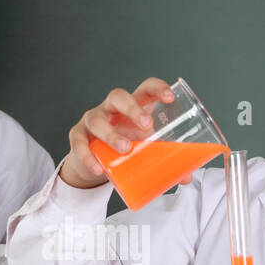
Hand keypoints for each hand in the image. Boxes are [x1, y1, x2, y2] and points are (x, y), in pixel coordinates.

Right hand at [58, 78, 193, 189]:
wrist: (95, 163)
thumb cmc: (125, 148)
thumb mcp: (144, 150)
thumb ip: (165, 160)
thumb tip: (186, 177)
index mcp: (133, 107)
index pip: (145, 88)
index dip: (157, 88)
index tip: (170, 97)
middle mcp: (111, 109)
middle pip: (118, 96)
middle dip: (132, 108)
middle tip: (147, 126)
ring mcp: (92, 120)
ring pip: (97, 119)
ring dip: (111, 134)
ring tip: (125, 149)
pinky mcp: (77, 136)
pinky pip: (79, 143)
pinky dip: (88, 156)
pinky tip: (99, 168)